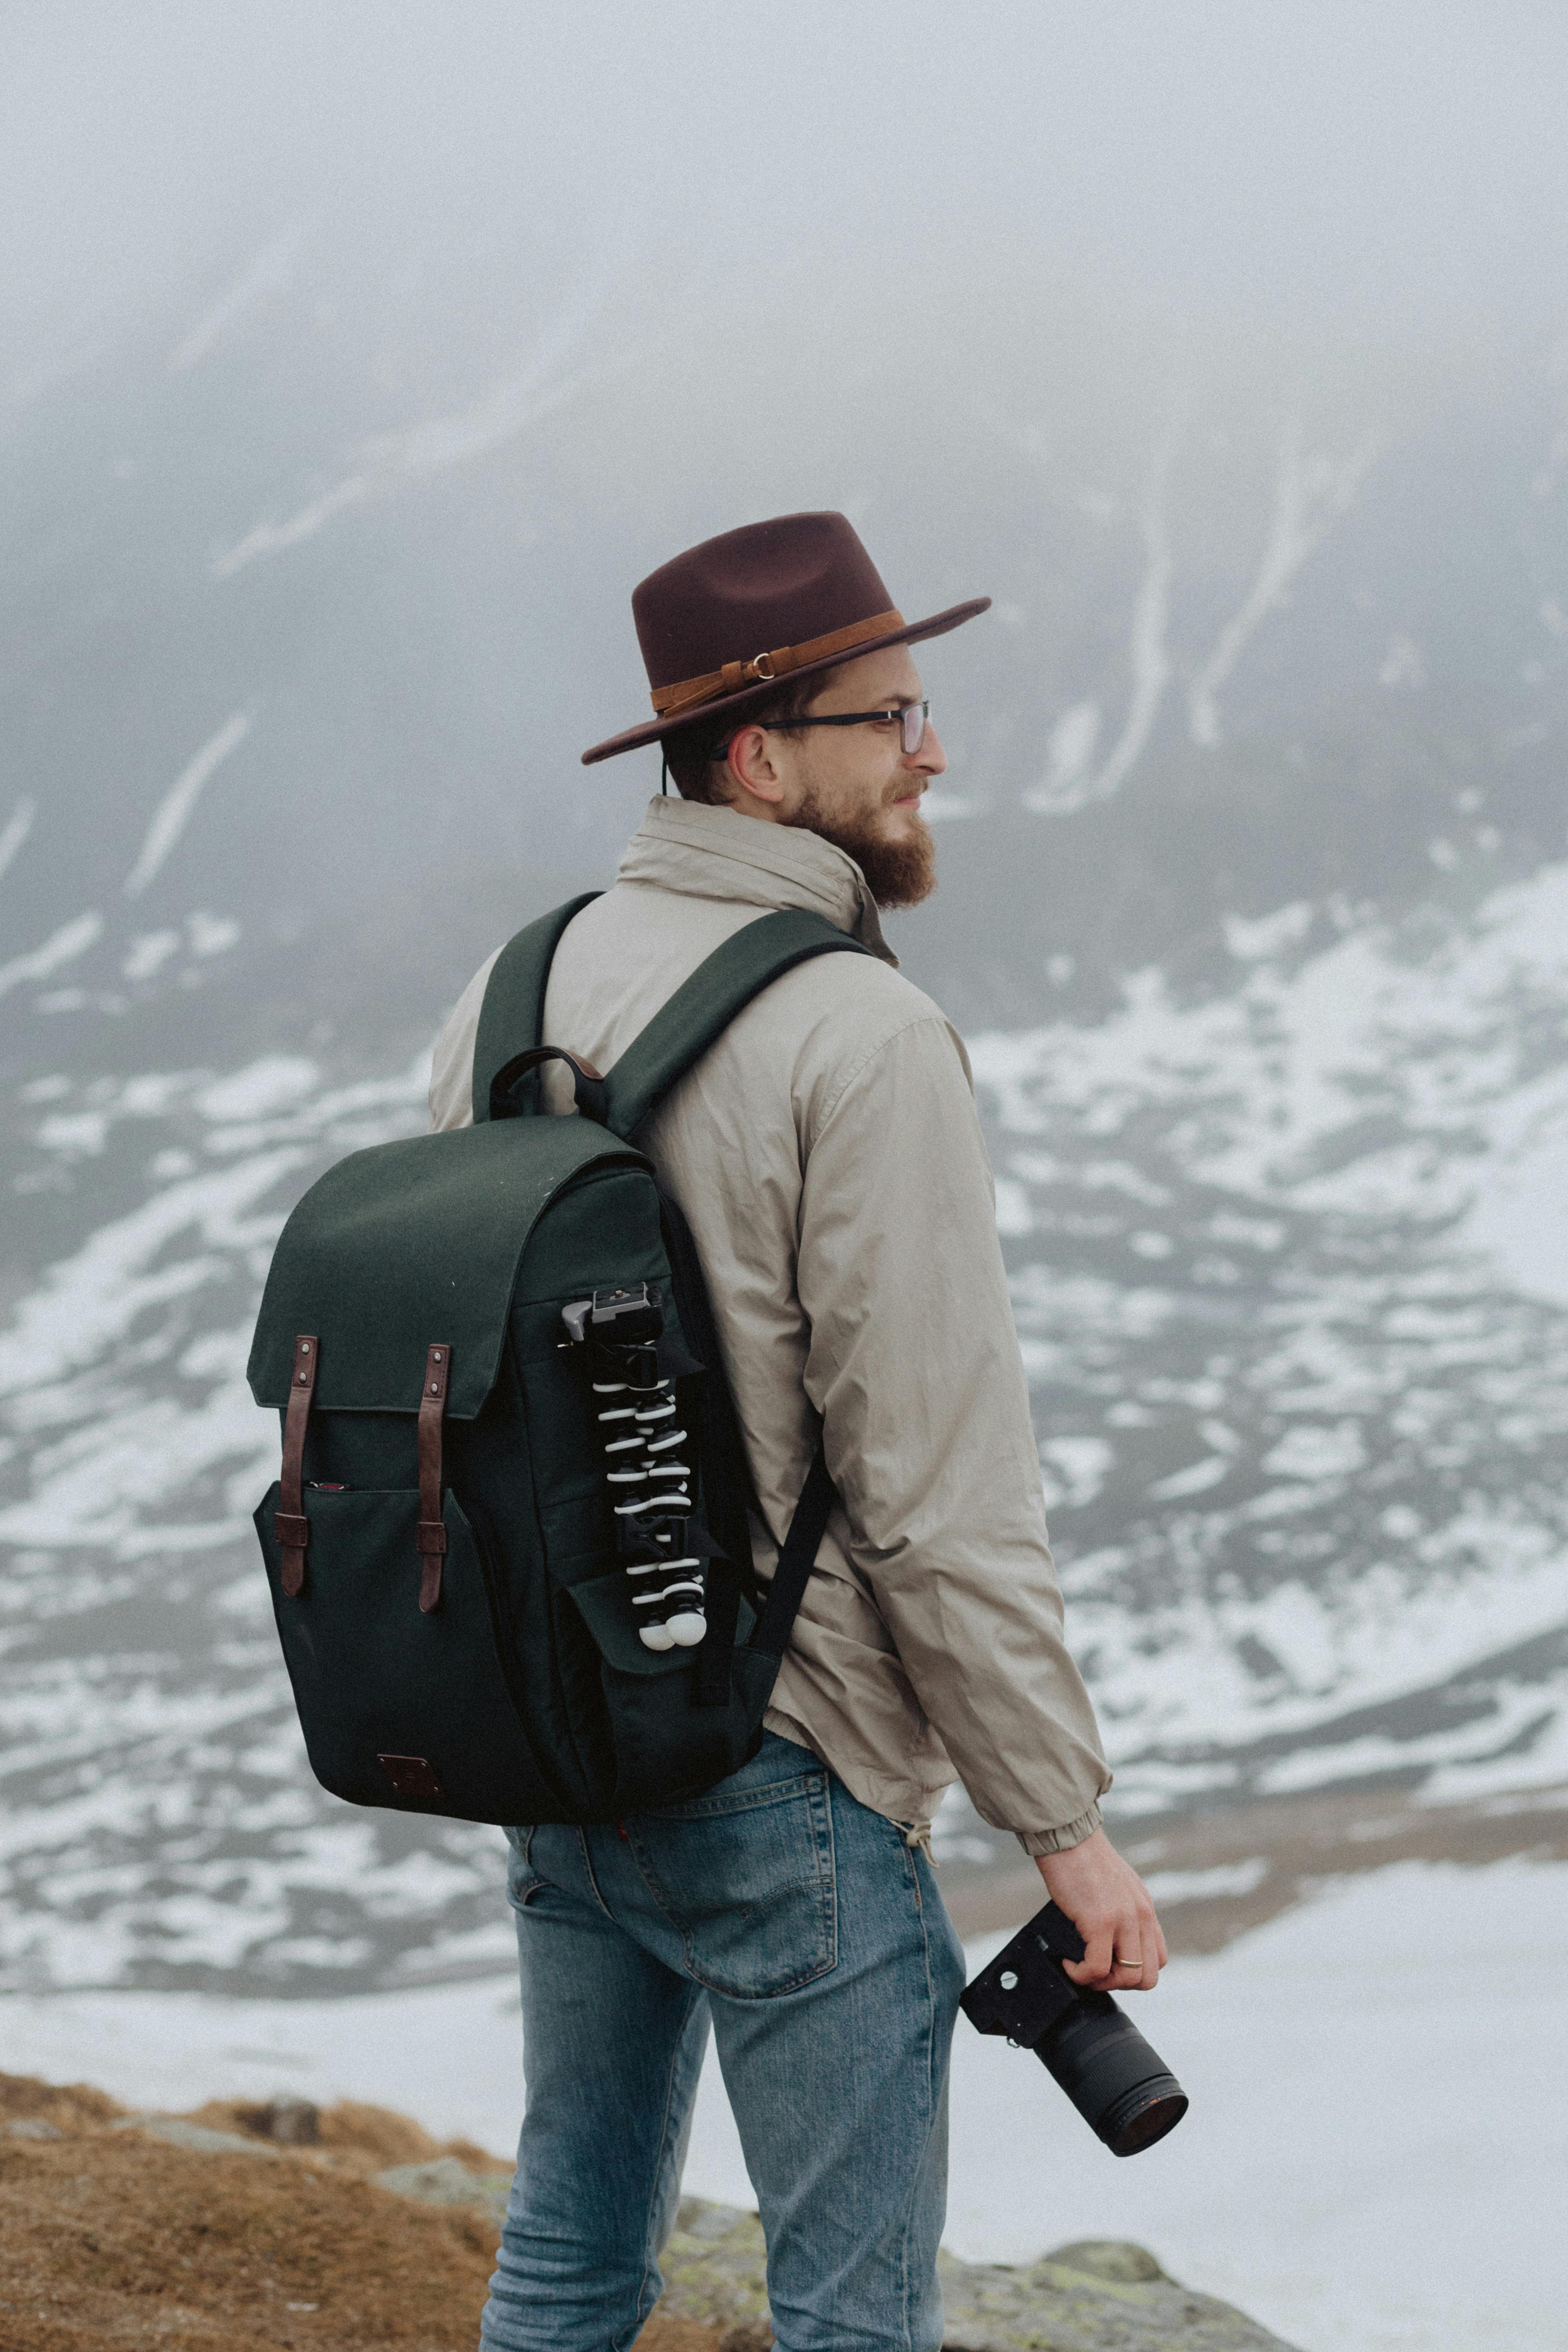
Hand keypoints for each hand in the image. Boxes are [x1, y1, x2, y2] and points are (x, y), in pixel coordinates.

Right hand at [1035, 1828, 1166, 1992]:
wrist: (1068, 1837)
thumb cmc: (1083, 1860)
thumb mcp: (1118, 1888)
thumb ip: (1123, 1913)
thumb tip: (1112, 1942)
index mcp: (1145, 1909)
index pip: (1158, 1959)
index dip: (1134, 1973)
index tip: (1110, 1967)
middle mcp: (1140, 1916)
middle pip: (1148, 1976)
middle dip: (1119, 1984)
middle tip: (1095, 1974)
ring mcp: (1123, 1920)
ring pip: (1128, 1977)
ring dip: (1102, 1983)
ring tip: (1081, 1970)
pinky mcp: (1100, 1921)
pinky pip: (1097, 1968)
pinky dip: (1081, 1975)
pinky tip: (1068, 1963)